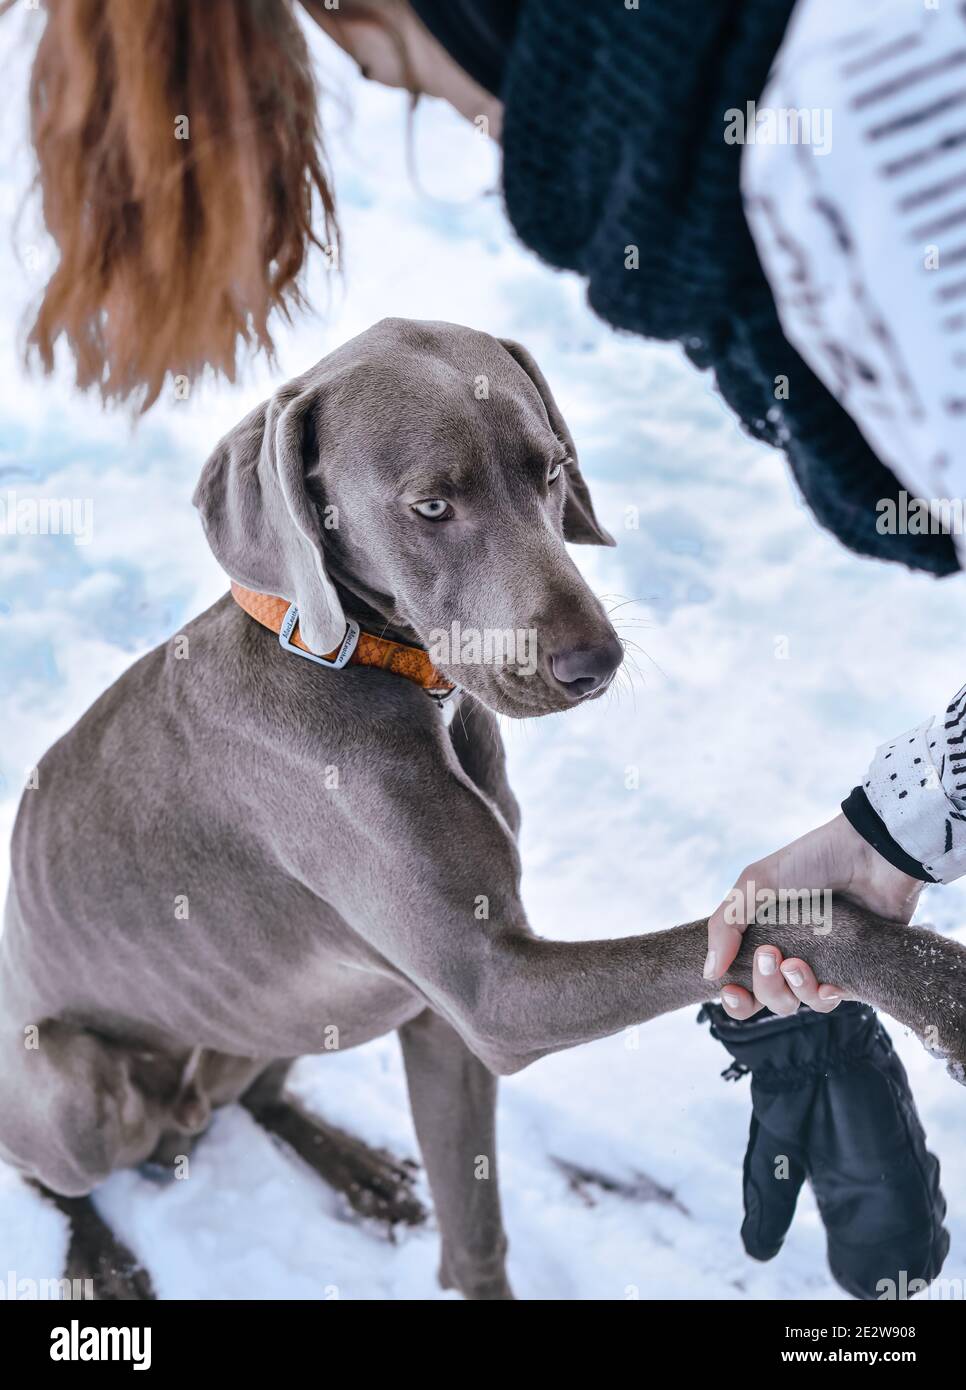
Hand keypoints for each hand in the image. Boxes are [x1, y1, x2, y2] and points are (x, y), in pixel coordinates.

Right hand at [704, 812, 923, 1018]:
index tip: (732, 990)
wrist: (870, 853)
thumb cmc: (810, 860)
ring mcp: (822, 962)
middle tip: (771, 955)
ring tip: (798, 963)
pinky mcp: (853, 967)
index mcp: (761, 934)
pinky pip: (834, 1000)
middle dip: (764, 988)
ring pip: (800, 1003)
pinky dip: (826, 997)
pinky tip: (829, 984)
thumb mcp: (756, 883)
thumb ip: (726, 925)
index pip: (741, 983)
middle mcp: (789, 952)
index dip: (735, 999)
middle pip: (768, 998)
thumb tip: (710, 972)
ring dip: (794, 990)